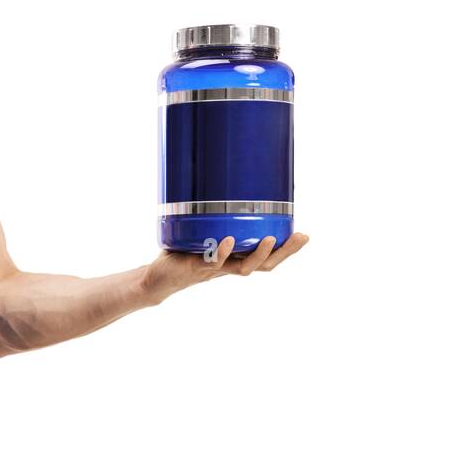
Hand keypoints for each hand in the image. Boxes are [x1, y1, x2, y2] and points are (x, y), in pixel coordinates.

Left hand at [144, 232, 308, 299]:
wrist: (159, 277)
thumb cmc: (182, 253)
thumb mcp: (202, 233)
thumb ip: (214, 219)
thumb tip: (223, 186)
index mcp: (236, 259)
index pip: (269, 258)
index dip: (288, 249)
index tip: (305, 235)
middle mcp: (230, 267)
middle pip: (265, 265)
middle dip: (285, 252)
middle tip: (301, 237)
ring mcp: (215, 269)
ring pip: (244, 268)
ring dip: (259, 255)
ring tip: (270, 239)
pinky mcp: (197, 267)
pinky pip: (213, 261)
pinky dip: (222, 251)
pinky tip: (229, 241)